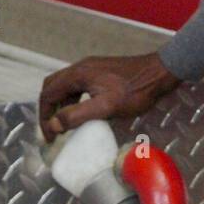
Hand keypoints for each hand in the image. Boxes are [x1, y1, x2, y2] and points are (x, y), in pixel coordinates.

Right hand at [38, 52, 180, 141]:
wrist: (159, 72)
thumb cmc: (135, 91)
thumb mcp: (106, 107)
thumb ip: (77, 115)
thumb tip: (53, 125)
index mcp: (78, 74)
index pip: (48, 94)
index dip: (44, 116)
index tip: (50, 136)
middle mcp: (81, 67)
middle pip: (52, 86)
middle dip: (48, 109)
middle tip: (52, 130)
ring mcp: (91, 68)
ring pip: (64, 85)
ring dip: (59, 104)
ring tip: (63, 124)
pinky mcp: (100, 71)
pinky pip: (77, 85)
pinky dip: (72, 99)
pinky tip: (81, 112)